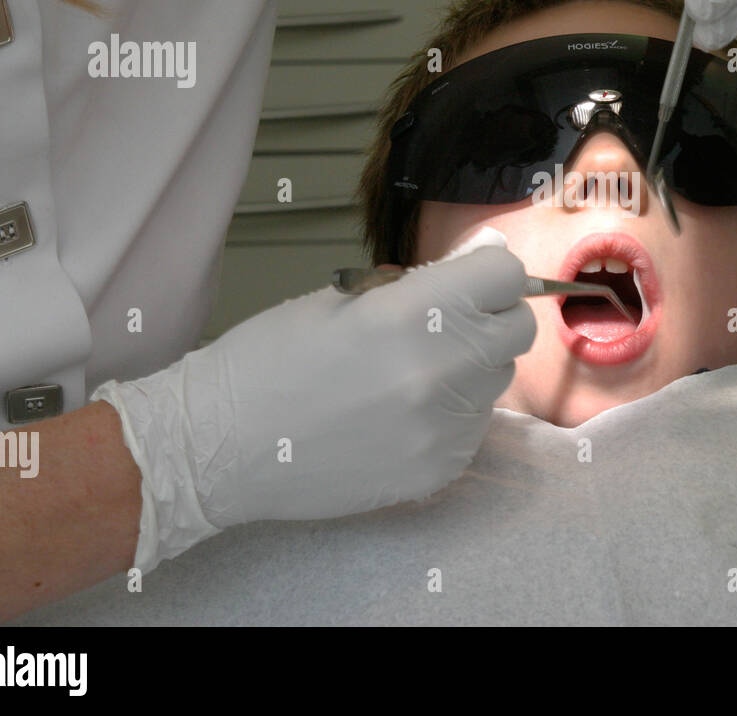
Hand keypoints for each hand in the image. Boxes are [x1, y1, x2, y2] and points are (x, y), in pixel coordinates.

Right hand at [94, 244, 534, 570]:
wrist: (220, 446)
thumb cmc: (269, 358)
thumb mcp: (344, 297)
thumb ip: (420, 284)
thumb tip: (477, 266)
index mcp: (415, 313)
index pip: (506, 275)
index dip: (488, 272)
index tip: (471, 280)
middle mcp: (442, 369)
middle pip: (516, 330)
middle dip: (489, 318)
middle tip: (446, 325)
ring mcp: (444, 426)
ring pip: (495, 380)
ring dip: (469, 368)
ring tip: (410, 374)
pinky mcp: (439, 469)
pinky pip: (473, 427)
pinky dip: (451, 415)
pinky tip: (401, 415)